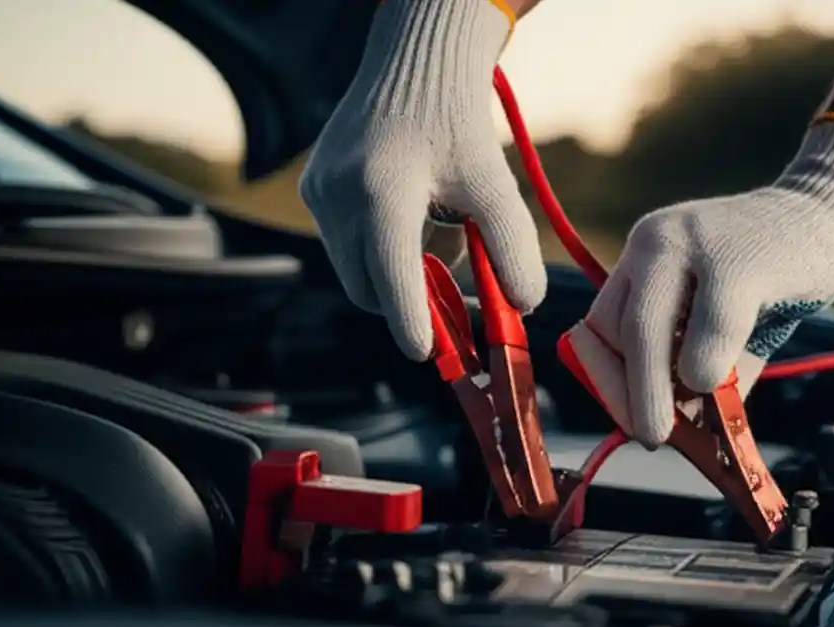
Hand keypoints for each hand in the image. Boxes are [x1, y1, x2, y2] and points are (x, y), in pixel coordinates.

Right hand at [300, 0, 544, 360]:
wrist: (416, 66)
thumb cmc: (459, 126)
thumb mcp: (496, 186)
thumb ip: (513, 249)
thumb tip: (522, 309)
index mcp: (384, 189)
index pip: (391, 276)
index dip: (411, 322)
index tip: (430, 353)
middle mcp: (339, 192)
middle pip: (369, 288)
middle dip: (411, 305)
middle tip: (459, 305)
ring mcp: (318, 191)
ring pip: (357, 270)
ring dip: (399, 273)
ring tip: (442, 235)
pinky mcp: (311, 189)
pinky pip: (346, 245)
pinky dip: (382, 249)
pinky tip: (414, 216)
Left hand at [575, 120, 833, 446]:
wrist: (826, 219)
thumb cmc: (770, 282)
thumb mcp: (722, 329)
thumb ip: (697, 371)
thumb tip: (678, 433)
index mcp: (641, 256)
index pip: (601, 324)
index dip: (608, 379)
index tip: (625, 418)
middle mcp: (655, 241)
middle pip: (620, 330)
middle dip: (631, 394)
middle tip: (650, 436)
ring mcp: (692, 242)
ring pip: (649, 330)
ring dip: (661, 389)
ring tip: (687, 422)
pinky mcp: (740, 257)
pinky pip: (712, 326)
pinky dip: (708, 364)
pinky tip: (716, 382)